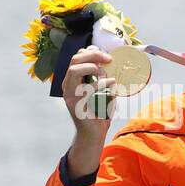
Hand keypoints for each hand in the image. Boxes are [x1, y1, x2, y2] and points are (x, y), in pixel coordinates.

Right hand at [62, 46, 116, 177]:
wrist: (93, 134)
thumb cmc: (99, 112)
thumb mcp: (102, 93)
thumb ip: (104, 81)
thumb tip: (116, 68)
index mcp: (73, 80)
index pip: (76, 58)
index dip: (90, 52)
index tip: (105, 54)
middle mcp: (68, 85)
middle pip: (74, 60)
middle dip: (92, 55)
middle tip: (109, 59)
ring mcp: (70, 94)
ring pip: (74, 71)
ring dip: (91, 66)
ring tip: (105, 71)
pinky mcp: (75, 104)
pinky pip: (85, 89)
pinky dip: (99, 84)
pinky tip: (110, 83)